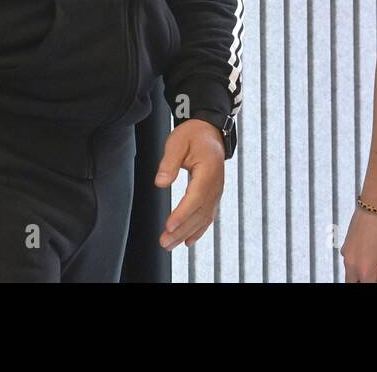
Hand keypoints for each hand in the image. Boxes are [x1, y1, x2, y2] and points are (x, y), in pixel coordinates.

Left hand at [154, 119, 224, 249]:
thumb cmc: (193, 135)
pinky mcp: (213, 196)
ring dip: (186, 233)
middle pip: (199, 212)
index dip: (183, 213)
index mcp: (208, 170)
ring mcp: (216, 192)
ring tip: (169, 244)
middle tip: (164, 242)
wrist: (210, 132)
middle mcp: (216, 185)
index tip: (169, 225)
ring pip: (203, 218)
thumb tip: (161, 183)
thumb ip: (169, 162)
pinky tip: (187, 241)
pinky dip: (198, 231)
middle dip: (181, 230)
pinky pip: (207, 217)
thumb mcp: (177, 142)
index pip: (196, 197)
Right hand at [340, 206, 376, 281]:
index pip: (368, 286)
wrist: (375, 207)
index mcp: (365, 270)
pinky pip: (348, 258)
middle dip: (360, 281)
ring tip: (370, 264)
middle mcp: (352, 263)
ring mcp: (346, 253)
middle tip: (371, 277)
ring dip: (357, 272)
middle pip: (352, 283)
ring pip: (349, 271)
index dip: (375, 282)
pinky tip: (365, 253)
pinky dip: (355, 259)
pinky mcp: (345, 244)